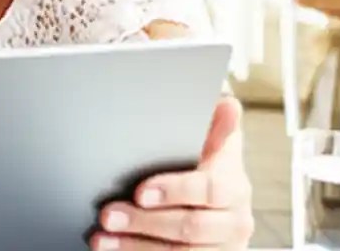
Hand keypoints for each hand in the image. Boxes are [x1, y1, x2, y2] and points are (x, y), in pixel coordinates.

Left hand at [92, 96, 254, 249]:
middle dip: (145, 222)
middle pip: (191, 228)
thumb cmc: (205, 169)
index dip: (174, 191)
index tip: (140, 191)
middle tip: (109, 214)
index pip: (210, 190)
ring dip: (137, 246)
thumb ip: (214, 128)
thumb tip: (227, 103)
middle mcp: (235, 221)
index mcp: (235, 186)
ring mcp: (223, 247)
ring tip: (103, 237)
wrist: (217, 207)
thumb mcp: (211, 146)